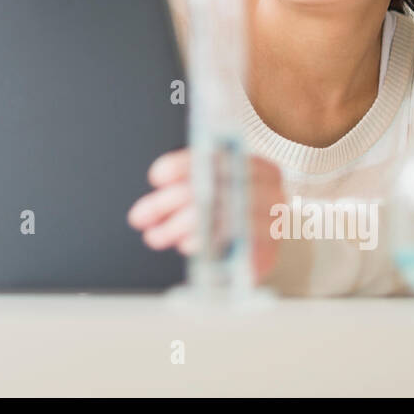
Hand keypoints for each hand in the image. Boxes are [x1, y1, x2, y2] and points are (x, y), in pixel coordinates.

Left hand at [126, 147, 282, 281]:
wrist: (258, 244)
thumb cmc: (229, 209)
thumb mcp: (211, 187)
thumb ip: (187, 182)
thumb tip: (154, 194)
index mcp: (259, 167)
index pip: (220, 158)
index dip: (184, 166)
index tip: (156, 177)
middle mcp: (271, 193)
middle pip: (218, 190)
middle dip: (172, 202)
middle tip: (141, 215)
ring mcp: (272, 225)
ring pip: (221, 219)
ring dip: (181, 227)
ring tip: (155, 234)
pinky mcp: (266, 255)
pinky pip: (230, 248)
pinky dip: (205, 245)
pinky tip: (184, 244)